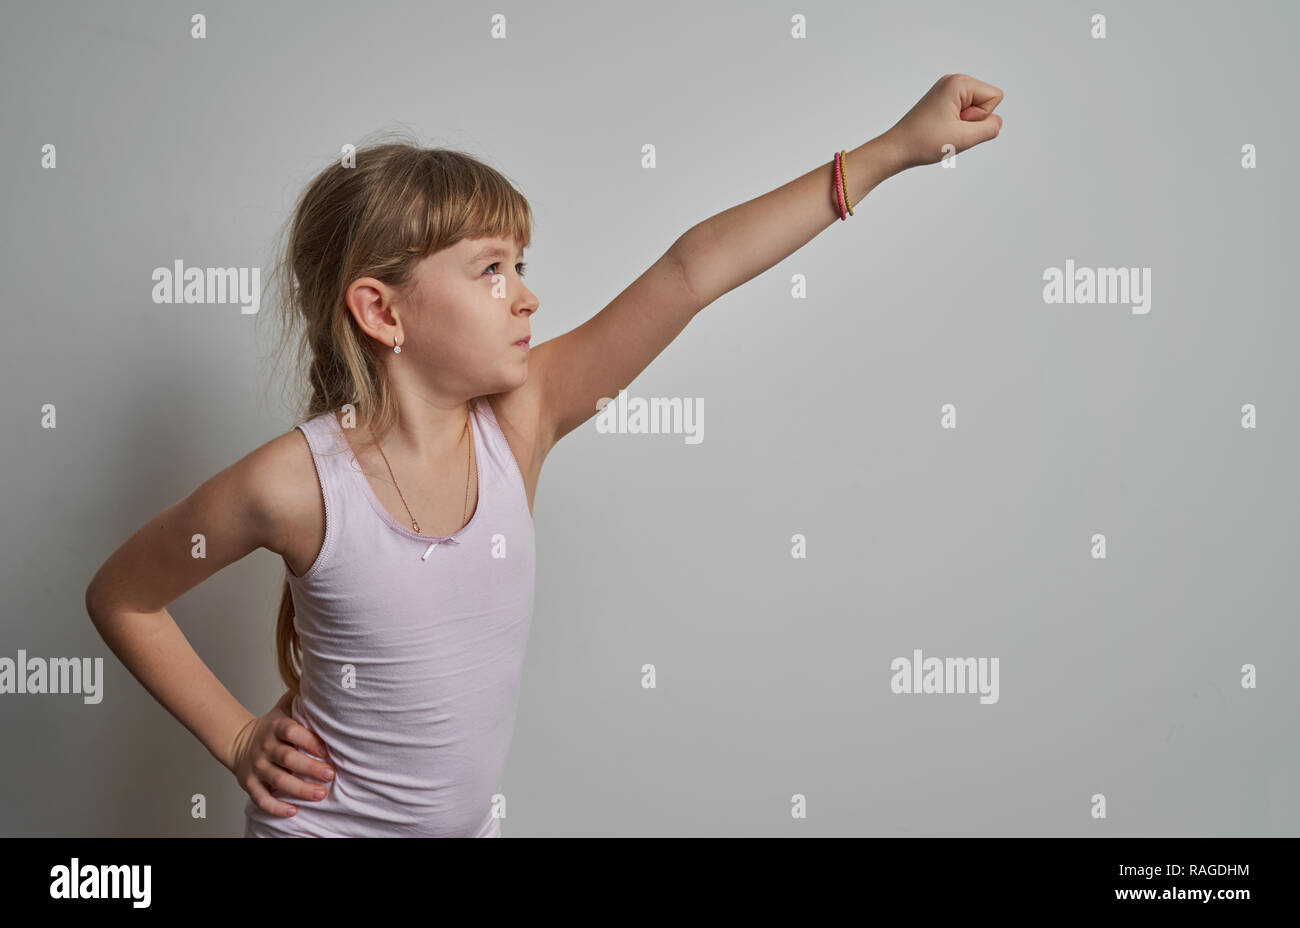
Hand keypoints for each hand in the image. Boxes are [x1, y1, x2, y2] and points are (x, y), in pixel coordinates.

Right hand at [229, 689, 334, 816]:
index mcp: (276, 728)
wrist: (238, 741)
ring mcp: (257, 767)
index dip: (308, 740)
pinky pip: (262, 799)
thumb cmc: (271, 726)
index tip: (326, 750)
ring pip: (278, 780)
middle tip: (330, 775)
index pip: (292, 732)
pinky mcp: (250, 784)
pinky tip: (293, 811)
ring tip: (320, 794)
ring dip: (300, 789)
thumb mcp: (282, 709)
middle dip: (310, 768)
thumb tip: (322, 679)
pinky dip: (276, 807)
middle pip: (287, 758)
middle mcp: (266, 748)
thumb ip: (299, 698)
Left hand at [882, 73, 1003, 170]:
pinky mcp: (942, 100)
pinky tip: (941, 129)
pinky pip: (965, 112)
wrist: (897, 149)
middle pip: (986, 101)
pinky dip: (957, 125)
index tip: (958, 123)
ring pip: (976, 109)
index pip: (995, 96)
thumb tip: (997, 121)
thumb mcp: (965, 138)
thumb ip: (990, 128)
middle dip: (973, 120)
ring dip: (965, 124)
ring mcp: (947, 90)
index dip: (981, 116)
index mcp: (959, 82)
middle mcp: (953, 80)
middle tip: (949, 129)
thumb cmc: (924, 142)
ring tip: (944, 130)